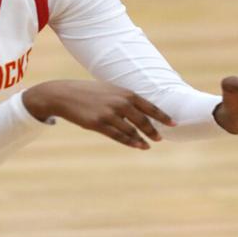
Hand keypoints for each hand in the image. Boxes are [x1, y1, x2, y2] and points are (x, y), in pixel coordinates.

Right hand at [23, 80, 175, 149]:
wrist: (64, 95)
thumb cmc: (88, 92)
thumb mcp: (109, 91)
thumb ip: (124, 99)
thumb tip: (139, 110)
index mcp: (124, 92)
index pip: (149, 106)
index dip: (162, 116)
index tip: (173, 123)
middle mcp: (119, 102)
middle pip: (143, 120)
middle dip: (153, 130)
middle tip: (160, 138)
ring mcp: (109, 114)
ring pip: (132, 130)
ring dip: (142, 139)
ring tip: (148, 145)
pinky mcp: (99, 124)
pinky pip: (119, 136)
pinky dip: (130, 142)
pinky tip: (138, 146)